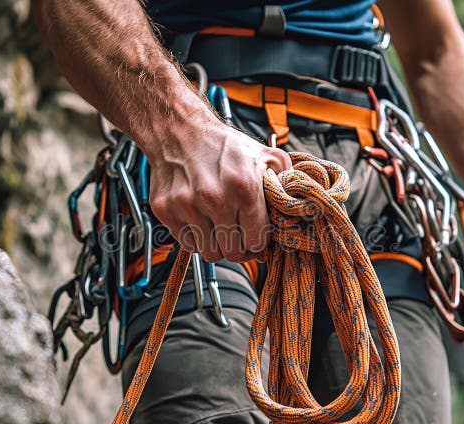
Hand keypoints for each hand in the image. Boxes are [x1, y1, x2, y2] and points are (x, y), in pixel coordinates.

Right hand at [148, 123, 290, 262]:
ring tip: (219, 226)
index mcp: (244, 187)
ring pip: (209, 253)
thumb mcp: (266, 156)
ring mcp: (187, 205)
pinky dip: (196, 238)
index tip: (256, 237)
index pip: (257, 241)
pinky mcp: (165, 209)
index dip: (259, 243)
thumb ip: (285, 183)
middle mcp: (214, 198)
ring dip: (217, 245)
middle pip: (233, 252)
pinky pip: (186, 244)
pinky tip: (201, 221)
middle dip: (240, 247)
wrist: (180, 130)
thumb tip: (298, 210)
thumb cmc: (223, 145)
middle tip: (238, 234)